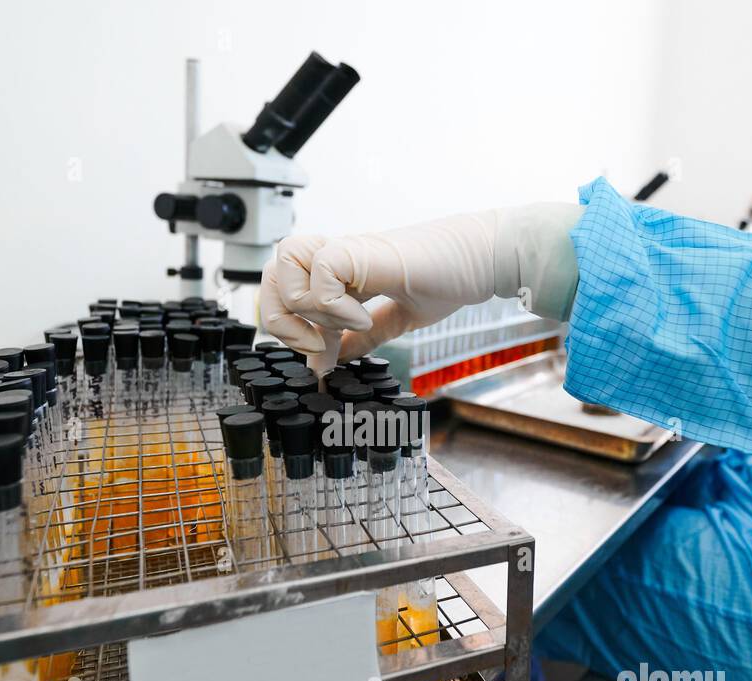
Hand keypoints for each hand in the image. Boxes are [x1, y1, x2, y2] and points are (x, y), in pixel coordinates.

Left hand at [260, 212, 499, 360]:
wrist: (482, 260)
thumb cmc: (449, 279)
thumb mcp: (399, 318)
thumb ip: (365, 336)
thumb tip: (334, 358)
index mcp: (341, 274)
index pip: (283, 290)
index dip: (291, 329)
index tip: (324, 356)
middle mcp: (336, 259)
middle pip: (270, 275)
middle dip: (282, 321)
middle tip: (318, 345)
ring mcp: (346, 253)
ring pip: (284, 266)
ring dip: (306, 309)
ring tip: (342, 326)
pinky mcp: (362, 251)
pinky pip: (321, 274)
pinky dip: (335, 306)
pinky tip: (363, 318)